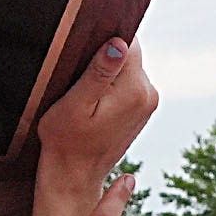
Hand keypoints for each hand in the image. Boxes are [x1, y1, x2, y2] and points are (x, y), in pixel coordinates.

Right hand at [34, 39, 156, 189]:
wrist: (74, 175)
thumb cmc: (66, 142)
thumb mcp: (74, 104)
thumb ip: (98, 72)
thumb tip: (118, 43)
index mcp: (134, 89)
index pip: (127, 40)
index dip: (101, 45)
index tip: (84, 67)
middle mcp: (149, 94)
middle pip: (129, 54)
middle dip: (104, 62)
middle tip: (82, 87)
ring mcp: (148, 103)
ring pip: (128, 69)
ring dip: (108, 76)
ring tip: (88, 101)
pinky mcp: (143, 109)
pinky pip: (128, 84)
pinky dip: (112, 89)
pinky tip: (96, 107)